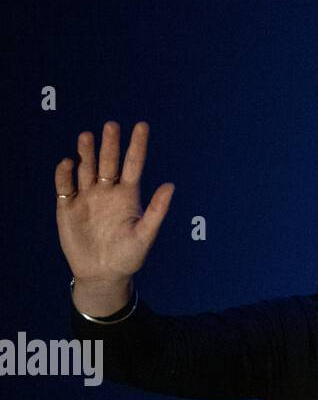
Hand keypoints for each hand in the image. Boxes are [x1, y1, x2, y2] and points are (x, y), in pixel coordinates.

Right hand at [55, 121, 173, 283]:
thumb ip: (157, 210)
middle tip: (111, 125)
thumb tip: (171, 185)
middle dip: (110, 143)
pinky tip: (68, 163)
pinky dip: (65, 175)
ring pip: (86, 169)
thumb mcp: (146, 234)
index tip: (142, 125)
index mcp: (129, 194)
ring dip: (86, 153)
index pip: (134, 163)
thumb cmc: (129, 256)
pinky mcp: (68, 207)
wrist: (102, 274)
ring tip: (86, 136)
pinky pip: (65, 186)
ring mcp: (87, 197)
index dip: (137, 144)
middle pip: (109, 161)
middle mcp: (108, 190)